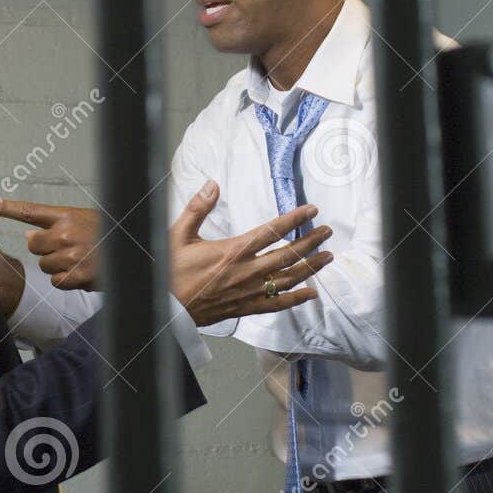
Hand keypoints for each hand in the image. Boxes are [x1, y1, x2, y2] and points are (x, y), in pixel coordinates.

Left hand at [0, 196, 102, 289]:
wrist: (137, 252)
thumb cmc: (110, 236)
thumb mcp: (85, 221)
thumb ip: (57, 226)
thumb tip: (28, 237)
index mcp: (67, 215)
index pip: (29, 211)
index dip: (5, 207)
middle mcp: (66, 233)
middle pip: (33, 245)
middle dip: (44, 249)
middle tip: (67, 248)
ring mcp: (71, 255)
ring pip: (43, 265)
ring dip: (57, 266)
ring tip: (79, 260)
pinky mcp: (76, 276)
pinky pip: (56, 281)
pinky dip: (66, 280)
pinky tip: (82, 272)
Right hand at [168, 182, 332, 326]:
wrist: (165, 306)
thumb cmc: (171, 271)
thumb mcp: (178, 234)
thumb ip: (198, 208)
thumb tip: (213, 184)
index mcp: (232, 251)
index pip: (271, 232)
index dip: (294, 219)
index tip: (310, 210)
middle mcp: (246, 272)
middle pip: (287, 255)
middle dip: (310, 242)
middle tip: (327, 232)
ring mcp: (248, 292)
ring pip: (287, 279)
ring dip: (310, 267)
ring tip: (328, 257)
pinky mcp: (245, 308)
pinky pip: (276, 305)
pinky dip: (296, 299)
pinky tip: (311, 294)